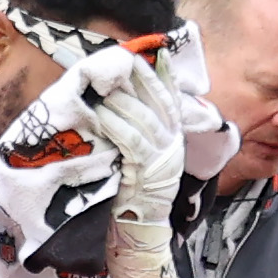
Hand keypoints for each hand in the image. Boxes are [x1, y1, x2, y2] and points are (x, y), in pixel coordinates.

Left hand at [96, 57, 186, 226]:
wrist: (144, 222)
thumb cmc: (138, 186)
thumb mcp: (148, 152)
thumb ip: (145, 126)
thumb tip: (126, 95)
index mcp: (175, 135)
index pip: (172, 98)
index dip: (165, 75)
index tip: (155, 54)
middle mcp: (173, 142)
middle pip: (158, 102)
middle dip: (138, 81)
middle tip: (118, 67)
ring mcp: (162, 155)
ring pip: (143, 118)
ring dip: (121, 101)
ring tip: (103, 89)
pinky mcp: (147, 169)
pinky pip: (131, 140)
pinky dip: (116, 124)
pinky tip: (102, 115)